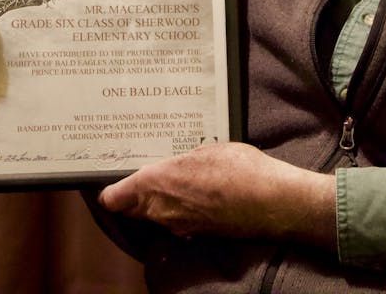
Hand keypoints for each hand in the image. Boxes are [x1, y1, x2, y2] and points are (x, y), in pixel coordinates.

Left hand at [98, 142, 335, 248]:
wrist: (274, 203)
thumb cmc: (242, 170)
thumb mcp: (208, 150)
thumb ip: (183, 159)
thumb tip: (177, 164)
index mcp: (157, 183)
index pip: (115, 197)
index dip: (110, 189)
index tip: (112, 179)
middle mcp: (162, 210)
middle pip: (131, 208)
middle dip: (132, 195)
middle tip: (143, 175)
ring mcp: (179, 225)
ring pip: (154, 215)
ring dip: (158, 202)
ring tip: (174, 182)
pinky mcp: (197, 234)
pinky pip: (176, 221)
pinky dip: (180, 210)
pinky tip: (196, 195)